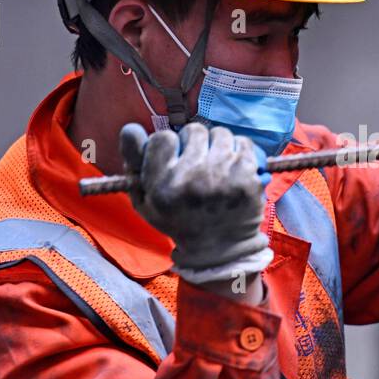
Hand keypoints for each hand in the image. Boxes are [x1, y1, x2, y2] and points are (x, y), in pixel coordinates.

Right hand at [119, 122, 272, 283]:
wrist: (220, 249)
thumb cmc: (178, 221)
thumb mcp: (145, 200)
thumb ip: (134, 163)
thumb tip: (130, 128)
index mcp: (163, 186)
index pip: (163, 138)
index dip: (170, 146)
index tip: (175, 159)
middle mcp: (192, 179)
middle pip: (194, 131)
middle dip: (195, 144)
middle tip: (198, 165)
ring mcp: (223, 176)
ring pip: (220, 133)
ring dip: (217, 145)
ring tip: (216, 167)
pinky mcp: (247, 176)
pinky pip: (243, 142)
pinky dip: (238, 151)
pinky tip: (233, 168)